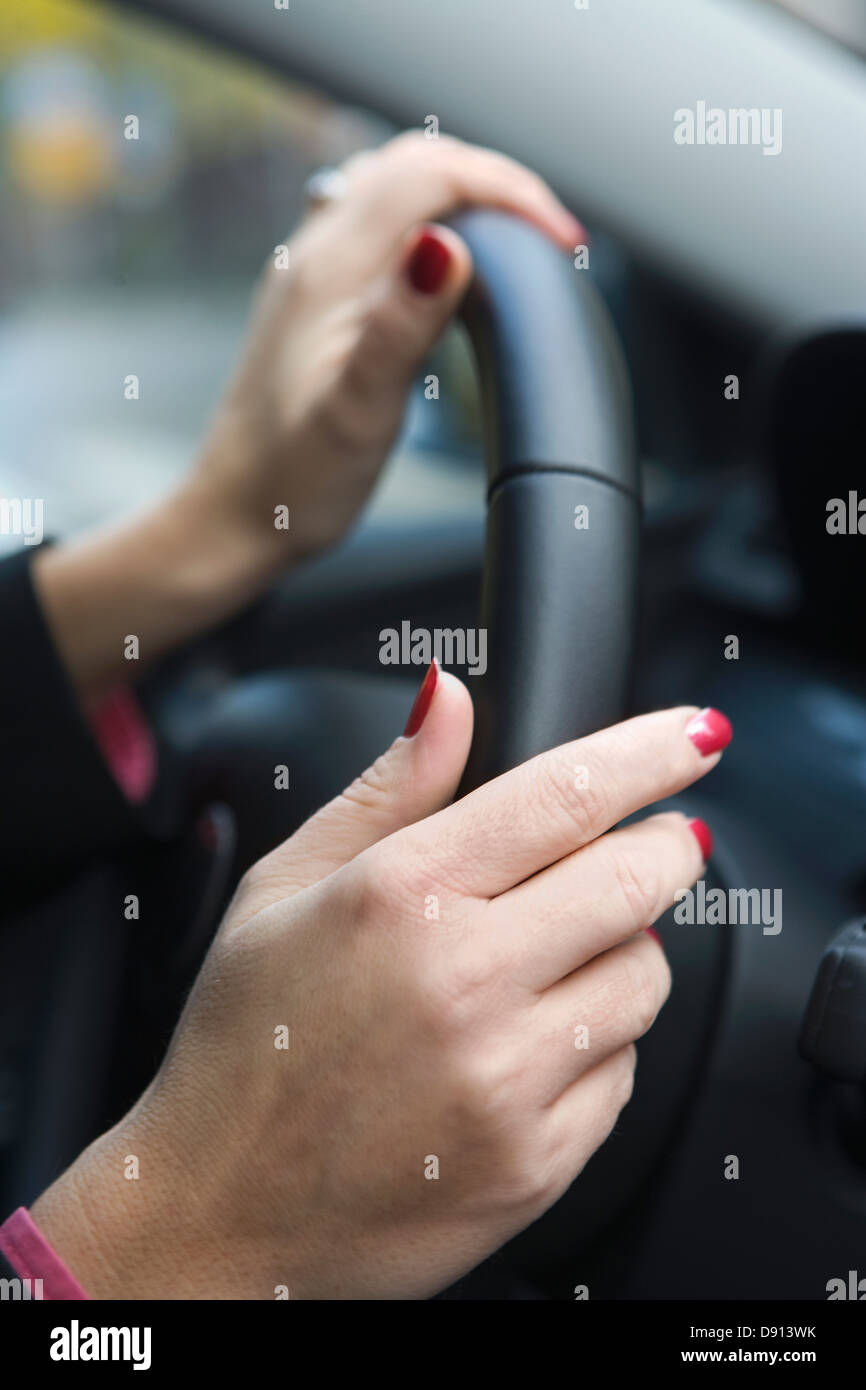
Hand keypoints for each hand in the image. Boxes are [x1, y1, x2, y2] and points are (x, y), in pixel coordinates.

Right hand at [31, 680, 728, 1298]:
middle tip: (653, 841)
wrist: (221, 1214)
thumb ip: (388, 789)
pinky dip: (597, 1043)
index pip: (563, 796)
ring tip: (552, 960)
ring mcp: (505, 1080)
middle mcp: (461, 983)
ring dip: (624, 949)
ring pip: (645, 977)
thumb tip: (451, 697)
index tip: (694, 735)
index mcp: (397, 897)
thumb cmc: (246, 1044)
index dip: (649, 753)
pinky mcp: (536, 1162)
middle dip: (664, 846)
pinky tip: (526, 1047)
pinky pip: (623, 1072)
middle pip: (635, 879)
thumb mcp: (284, 890)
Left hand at [190, 129, 583, 567]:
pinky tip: (457, 261)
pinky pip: (382, 221)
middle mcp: (314, 254)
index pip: (430, 177)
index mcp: (328, 271)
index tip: (562, 241)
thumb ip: (400, 326)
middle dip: (497, 183)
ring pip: (397, 184)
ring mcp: (312, 271)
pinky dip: (435, 218)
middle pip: (416, 163)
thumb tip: (446, 247)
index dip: (509, 191)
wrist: (234, 516)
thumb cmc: (292, 482)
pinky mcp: (318, 297)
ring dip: (466, 193)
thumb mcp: (356, 414)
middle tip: (554, 236)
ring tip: (521, 239)